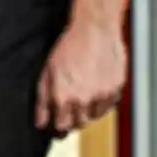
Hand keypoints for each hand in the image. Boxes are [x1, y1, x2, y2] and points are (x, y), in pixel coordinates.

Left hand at [34, 19, 126, 134]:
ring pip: (95, 116)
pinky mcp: (116, 89)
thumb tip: (40, 121)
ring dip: (88, 111)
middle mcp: (84, 100)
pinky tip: (96, 89)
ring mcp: (102, 96)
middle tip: (70, 110)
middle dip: (73, 120)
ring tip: (83, 95)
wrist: (95, 29)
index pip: (62, 126)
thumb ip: (43, 100)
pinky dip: (102, 102)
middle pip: (79, 124)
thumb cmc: (70, 46)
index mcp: (64, 97)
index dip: (58, 127)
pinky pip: (109, 105)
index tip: (58, 125)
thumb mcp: (47, 72)